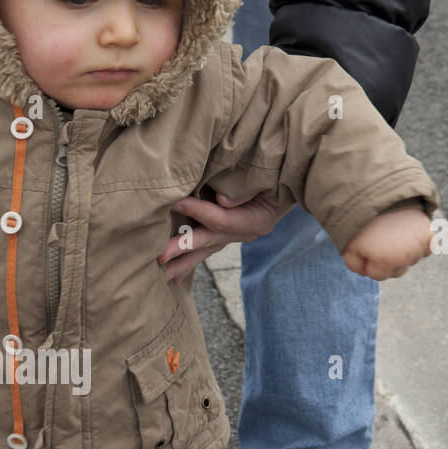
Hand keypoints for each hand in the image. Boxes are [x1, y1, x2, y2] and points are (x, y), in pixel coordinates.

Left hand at [157, 187, 294, 282]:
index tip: (175, 201)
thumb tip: (223, 201)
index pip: (222, 219)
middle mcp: (245, 232)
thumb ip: (246, 187)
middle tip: (159, 257)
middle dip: (181, 248)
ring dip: (181, 263)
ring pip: (204, 251)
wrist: (289, 179)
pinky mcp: (226, 236)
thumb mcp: (267, 176)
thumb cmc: (276, 172)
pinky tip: (174, 276)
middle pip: (208, 241)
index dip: (198, 210)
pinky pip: (205, 249)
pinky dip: (189, 260)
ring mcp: (235, 237)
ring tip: (161, 275)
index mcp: (257, 219)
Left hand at [342, 206, 432, 279]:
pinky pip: (428, 249)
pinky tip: (408, 235)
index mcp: (386, 261)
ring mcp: (420, 244)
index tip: (365, 248)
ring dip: (403, 252)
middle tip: (378, 241)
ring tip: (392, 234)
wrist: (377, 191)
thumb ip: (356, 266)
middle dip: (386, 261)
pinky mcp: (430, 233)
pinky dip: (420, 244)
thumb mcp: (349, 247)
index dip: (368, 263)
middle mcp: (407, 255)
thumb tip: (367, 272)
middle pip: (397, 271)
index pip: (378, 276)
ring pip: (412, 260)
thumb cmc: (360, 221)